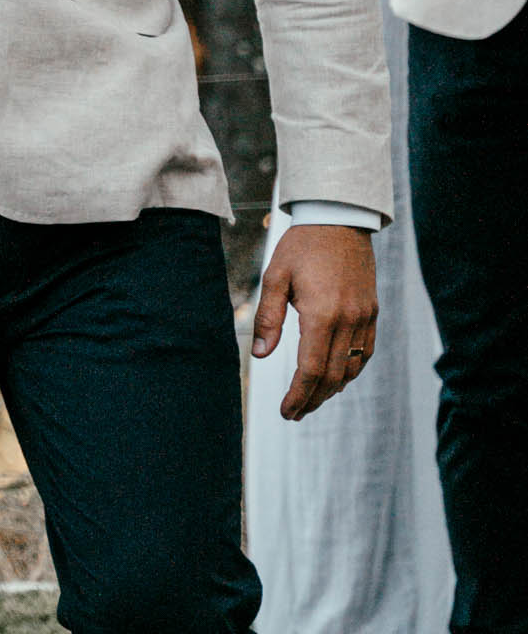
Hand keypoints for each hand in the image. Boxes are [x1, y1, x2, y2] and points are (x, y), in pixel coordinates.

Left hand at [252, 222, 376, 420]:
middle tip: (295, 413)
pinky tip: (336, 377)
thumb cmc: (302, 246)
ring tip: (312, 399)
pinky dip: (352, 370)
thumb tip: (261, 355)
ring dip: (332, 388)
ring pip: (352, 367)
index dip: (298, 395)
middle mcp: (348, 320)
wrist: (339, 220)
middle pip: (332, 375)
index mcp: (322, 313)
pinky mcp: (373, 312)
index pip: (310, 369)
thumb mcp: (275, 276)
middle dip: (313, 399)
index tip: (287, 412)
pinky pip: (366, 351)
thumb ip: (269, 317)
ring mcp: (365, 317)